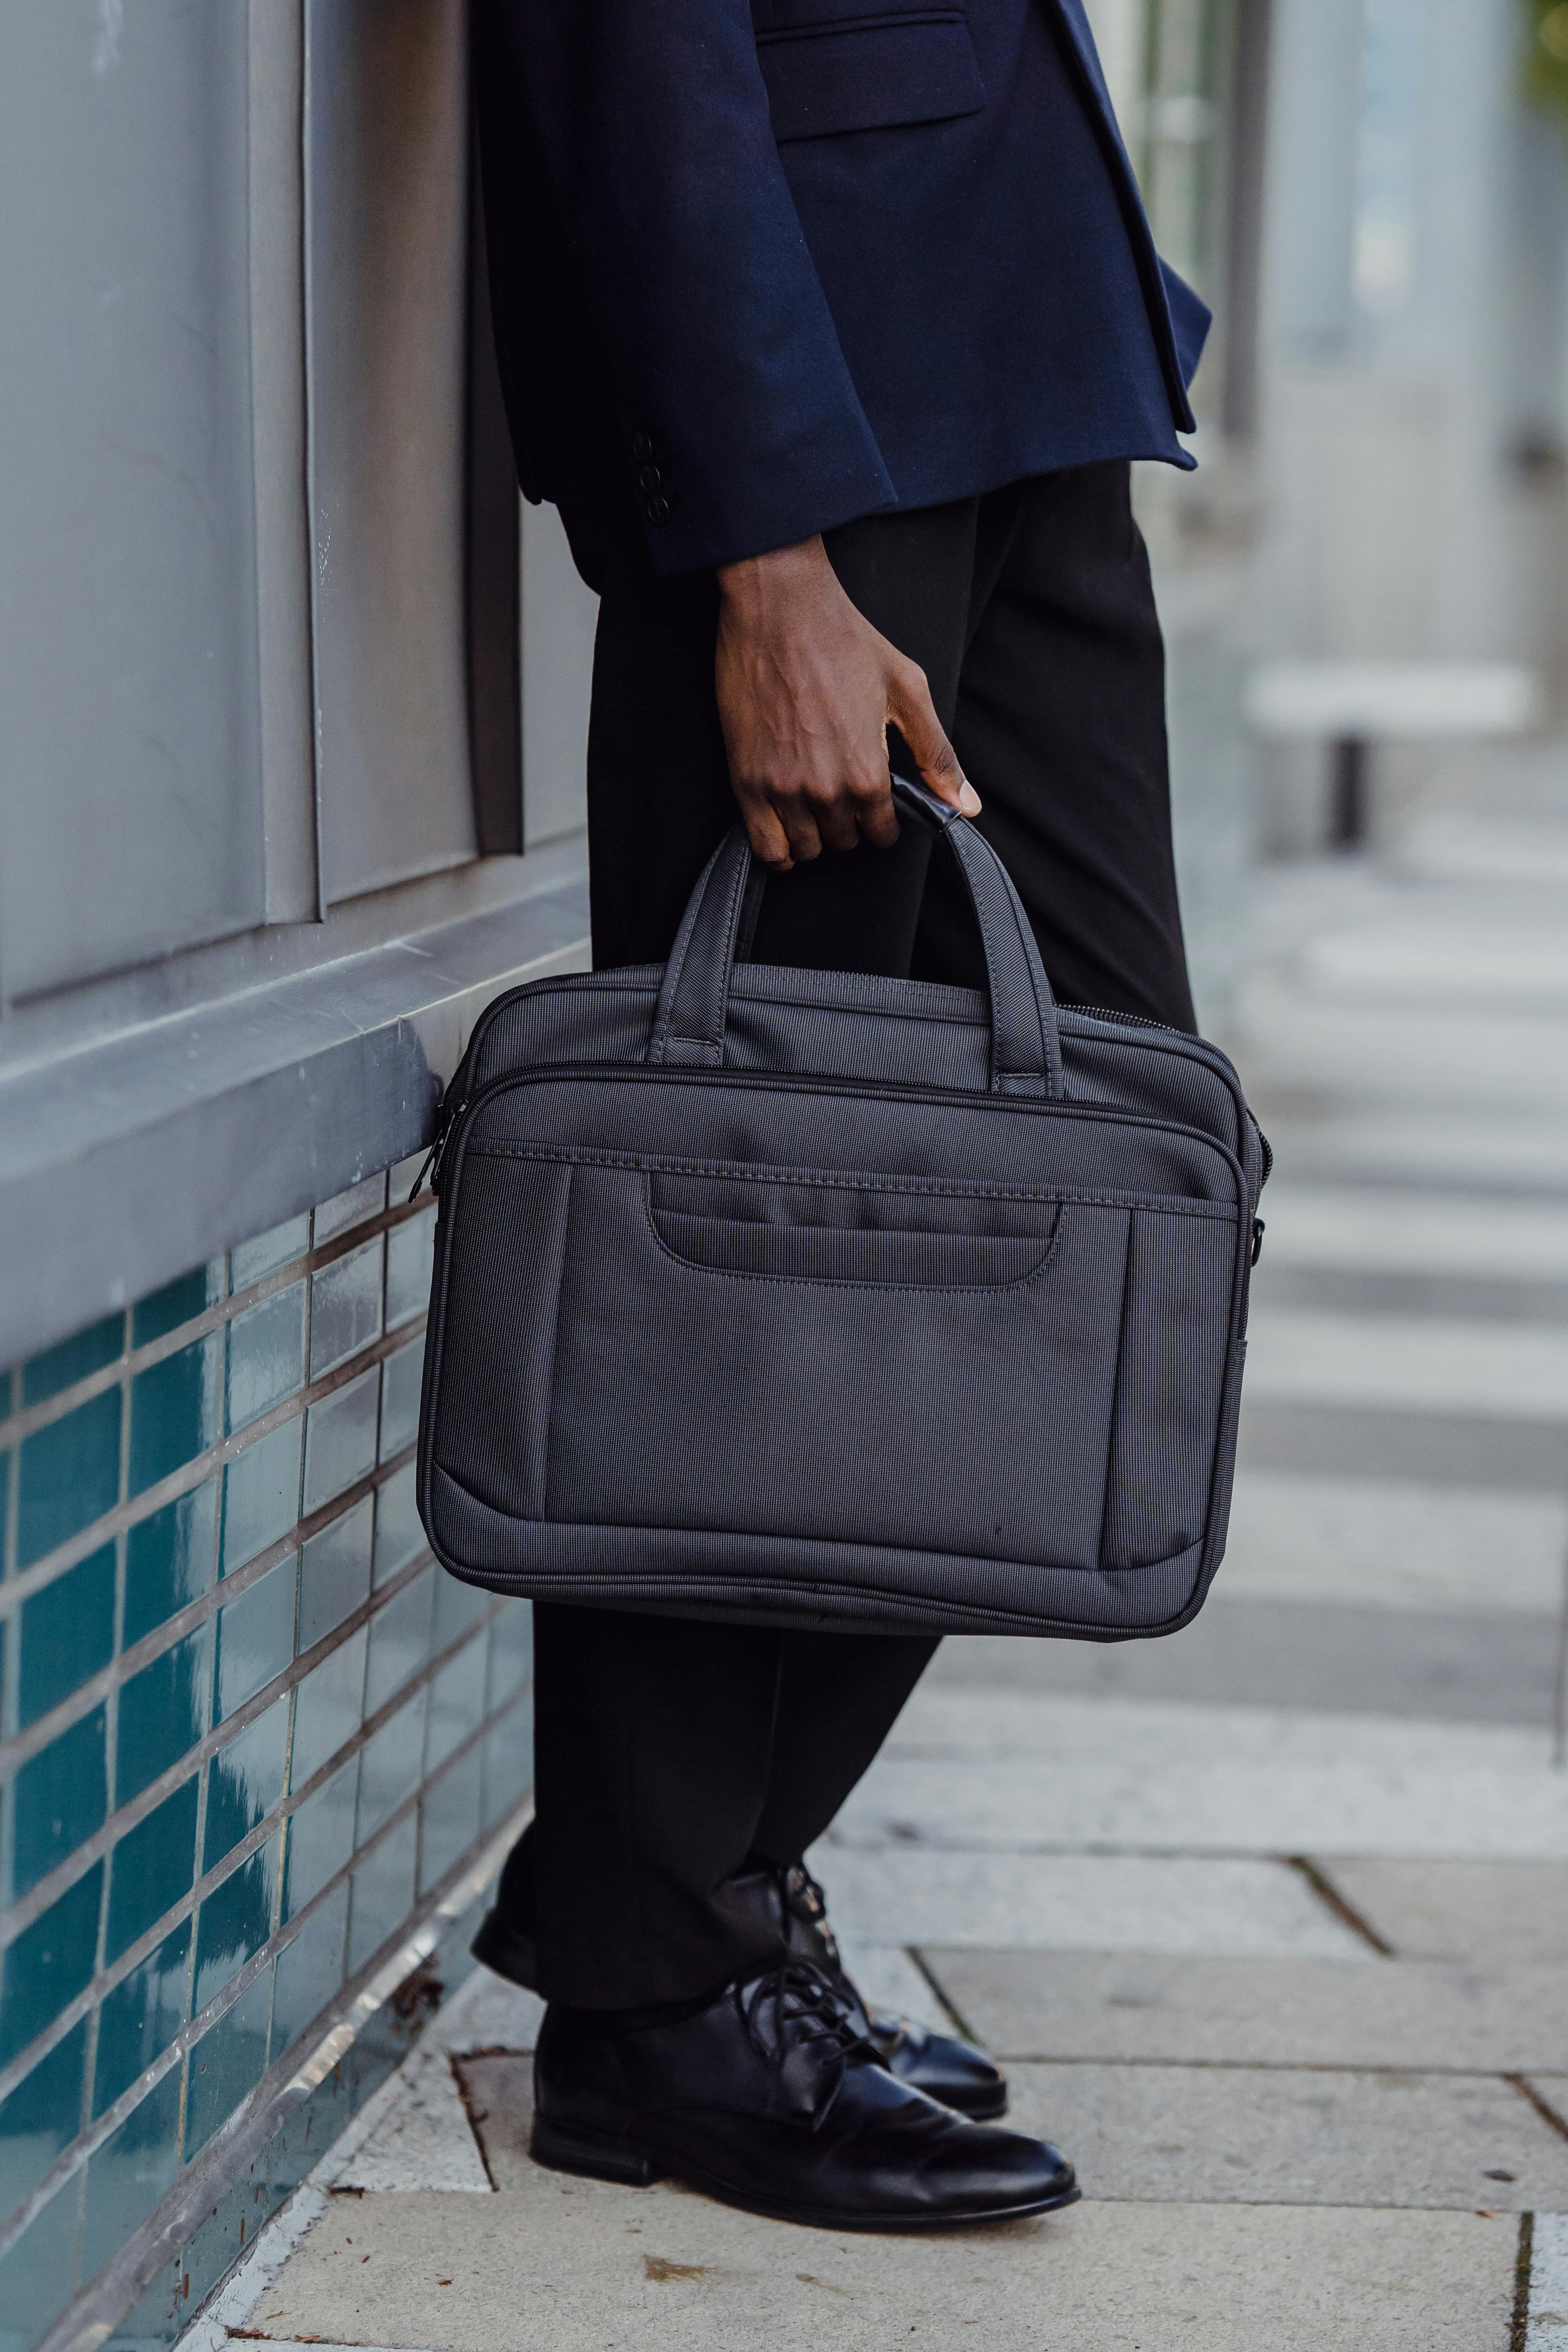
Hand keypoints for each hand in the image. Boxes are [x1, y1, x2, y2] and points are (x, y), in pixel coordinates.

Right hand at [714, 535, 980, 871]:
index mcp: (868, 773)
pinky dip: (778, 850)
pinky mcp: (746, 781)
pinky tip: (786, 829)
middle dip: (848, 824)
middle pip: (843, 842)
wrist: (779, 608)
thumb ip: (937, 754)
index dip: (883, 820)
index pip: (881, 835)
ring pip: (805, 849)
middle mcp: (825, 791)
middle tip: (843, 789)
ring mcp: (782, 789)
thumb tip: (967, 805)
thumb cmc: (844, 640)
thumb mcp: (907, 690)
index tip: (876, 800)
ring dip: (814, 834)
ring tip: (814, 802)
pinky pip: (765, 848)